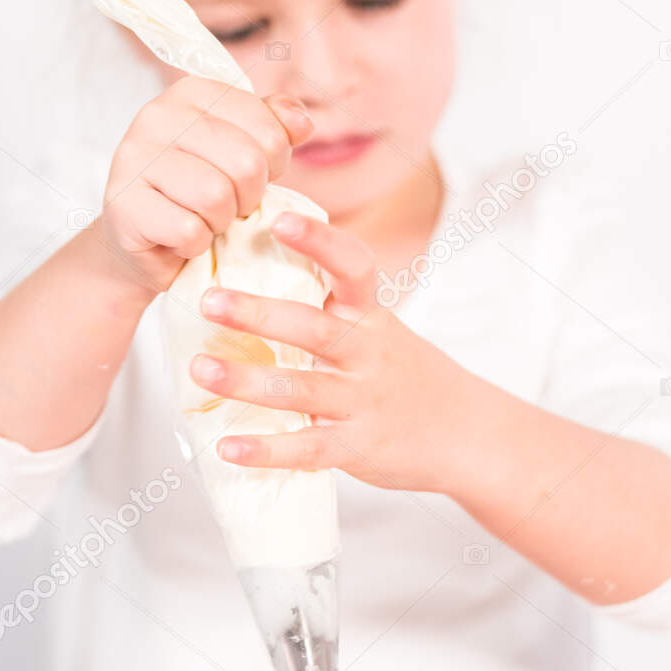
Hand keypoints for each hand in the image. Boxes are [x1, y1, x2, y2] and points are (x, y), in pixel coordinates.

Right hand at [96, 76, 313, 292]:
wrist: (145, 243)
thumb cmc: (199, 192)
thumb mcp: (243, 151)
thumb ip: (275, 128)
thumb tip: (302, 122)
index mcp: (194, 92)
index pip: (270, 128)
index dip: (274, 164)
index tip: (249, 174)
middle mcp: (158, 114)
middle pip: (246, 163)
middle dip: (249, 197)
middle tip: (228, 204)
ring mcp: (134, 157)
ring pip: (216, 197)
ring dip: (221, 222)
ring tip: (203, 218)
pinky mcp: (123, 203)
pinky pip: (189, 230)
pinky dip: (196, 244)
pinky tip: (180, 237)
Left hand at [190, 211, 473, 494]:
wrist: (470, 436)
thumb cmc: (409, 377)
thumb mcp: (381, 331)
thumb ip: (330, 310)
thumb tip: (255, 274)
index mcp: (371, 318)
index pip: (353, 268)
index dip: (320, 242)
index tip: (280, 220)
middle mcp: (368, 354)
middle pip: (312, 329)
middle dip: (258, 314)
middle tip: (209, 301)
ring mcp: (362, 402)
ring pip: (300, 388)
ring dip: (246, 379)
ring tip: (200, 369)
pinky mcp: (357, 448)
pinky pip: (308, 448)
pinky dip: (266, 450)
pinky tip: (228, 447)